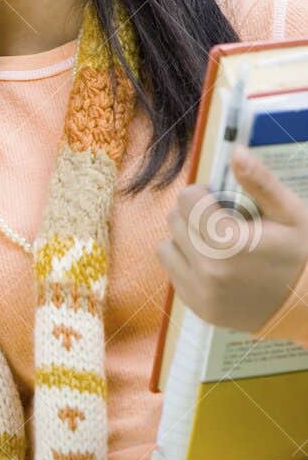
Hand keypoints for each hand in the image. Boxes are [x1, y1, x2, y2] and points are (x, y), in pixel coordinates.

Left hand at [156, 147, 307, 332]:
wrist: (306, 307)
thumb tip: (236, 152)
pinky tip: (213, 265)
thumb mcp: (289, 213)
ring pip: (166, 246)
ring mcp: (200, 292)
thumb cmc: (300, 254)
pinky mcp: (197, 307)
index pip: (186, 199)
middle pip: (174, 220)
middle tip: (221, 222)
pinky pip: (172, 273)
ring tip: (214, 244)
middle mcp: (208, 269)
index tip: (220, 202)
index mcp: (229, 241)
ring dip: (185, 239)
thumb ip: (260, 182)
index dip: (202, 195)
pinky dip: (186, 264)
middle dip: (193, 215)